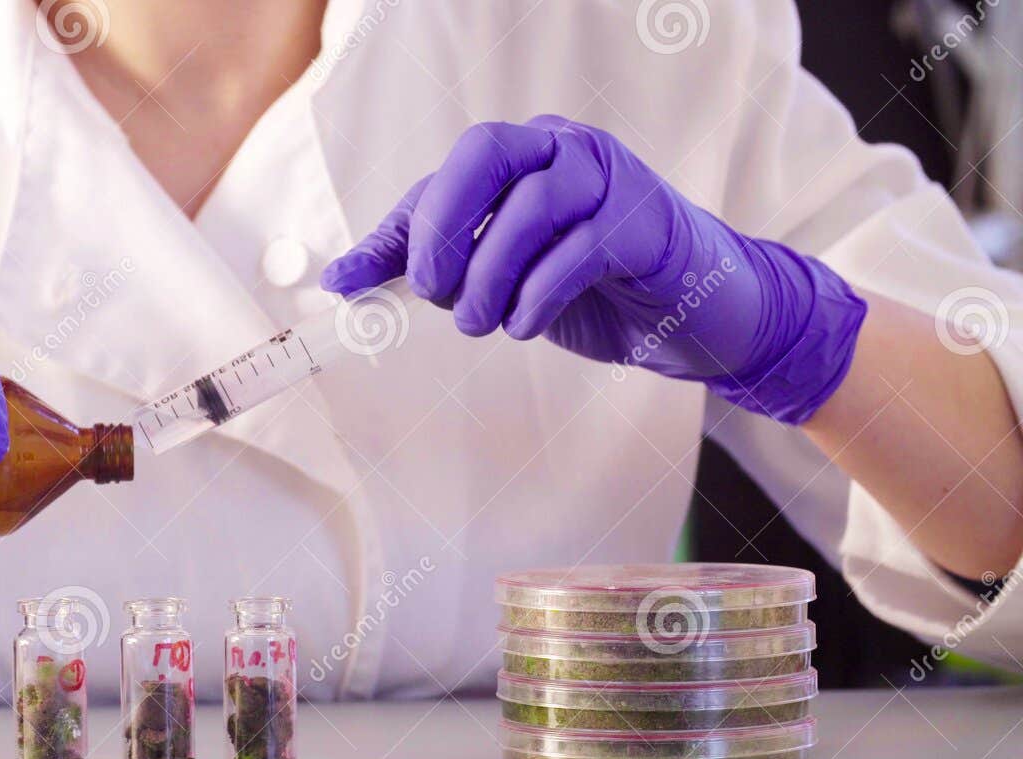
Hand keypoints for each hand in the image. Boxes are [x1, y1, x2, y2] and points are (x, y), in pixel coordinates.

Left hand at [322, 116, 866, 424]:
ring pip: (530, 206)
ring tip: (483, 323)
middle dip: (442, 224)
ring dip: (490, 277)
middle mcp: (564, 152)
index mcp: (522, 158)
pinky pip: (579, 249)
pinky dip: (538, 295)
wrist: (698, 316)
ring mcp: (610, 180)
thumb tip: (341, 280)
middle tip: (431, 290)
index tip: (348, 285)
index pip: (441, 180)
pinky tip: (526, 324)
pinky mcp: (645, 223)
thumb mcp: (503, 281)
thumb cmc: (594, 290)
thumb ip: (434, 273)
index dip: (391, 233)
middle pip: (484, 152)